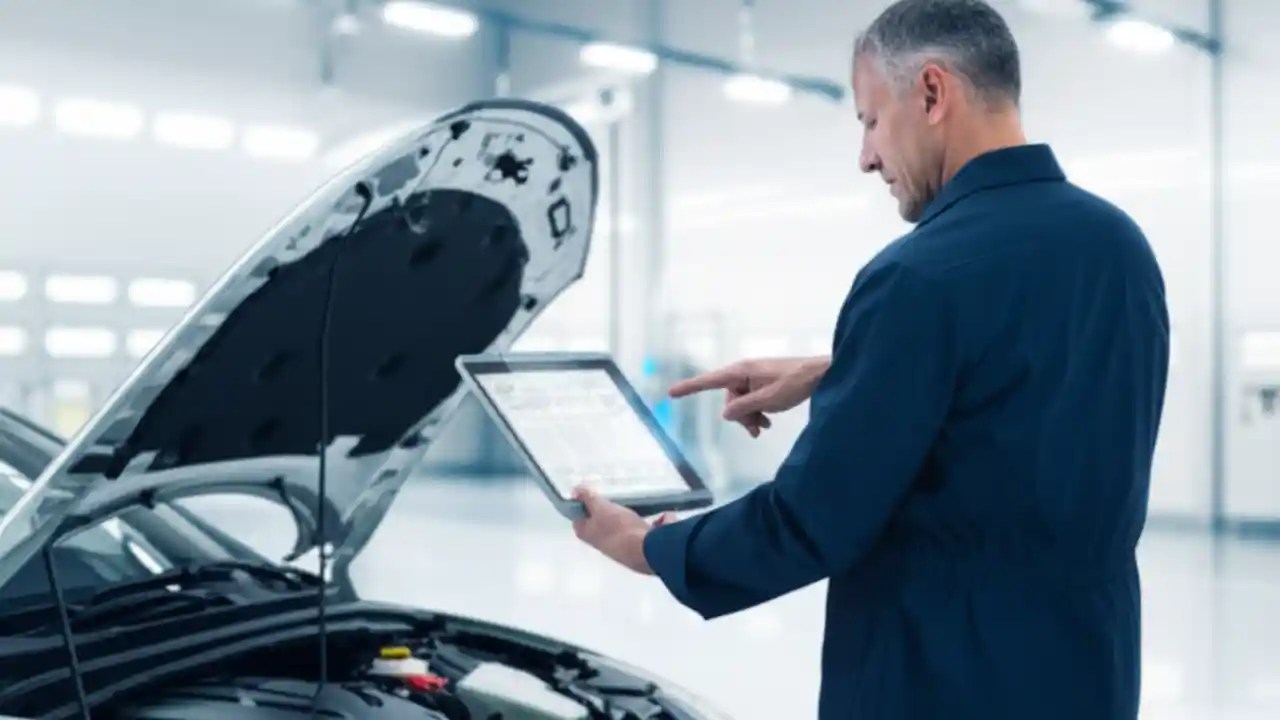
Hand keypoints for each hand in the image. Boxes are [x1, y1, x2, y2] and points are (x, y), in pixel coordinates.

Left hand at [571, 487, 676, 574]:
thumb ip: (588, 498)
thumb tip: (575, 490)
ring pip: (628, 528)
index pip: (579, 519)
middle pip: (604, 522)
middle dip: (612, 510)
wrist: (647, 552)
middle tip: (617, 498)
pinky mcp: (643, 549)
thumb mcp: (600, 507)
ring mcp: (624, 548)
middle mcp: (604, 544)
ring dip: (636, 517)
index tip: (591, 493)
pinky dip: (657, 525)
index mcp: (589, 534)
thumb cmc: (619, 528)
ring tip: (642, 506)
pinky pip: (650, 532)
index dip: (582, 506)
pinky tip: (664, 517)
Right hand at [668, 356, 830, 436]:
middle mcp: (744, 372)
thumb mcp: (769, 399)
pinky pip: (751, 400)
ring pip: (740, 402)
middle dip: (739, 416)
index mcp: (742, 371)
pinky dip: (757, 411)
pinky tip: (768, 422)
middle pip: (729, 399)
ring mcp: (754, 377)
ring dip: (749, 416)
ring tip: (764, 427)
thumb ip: (744, 407)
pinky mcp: (763, 383)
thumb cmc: (796, 383)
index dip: (690, 388)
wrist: (821, 374)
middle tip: (757, 428)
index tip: (671, 393)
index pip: (709, 381)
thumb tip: (725, 414)